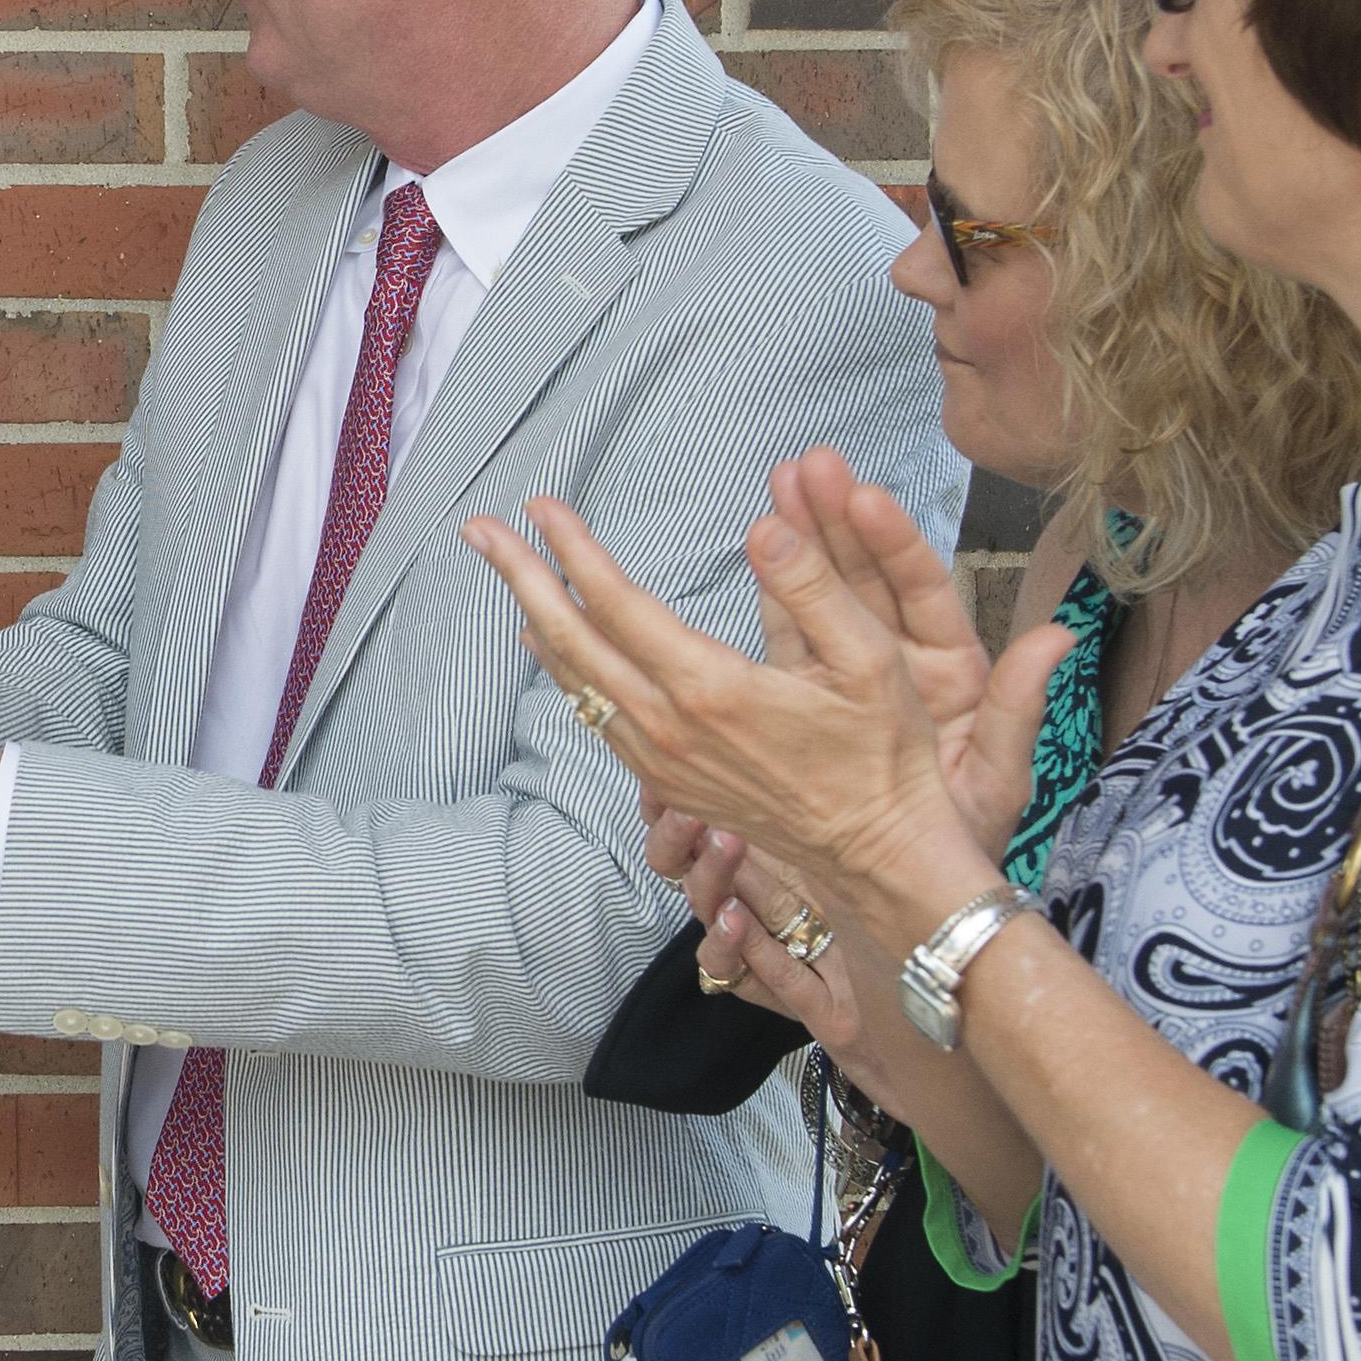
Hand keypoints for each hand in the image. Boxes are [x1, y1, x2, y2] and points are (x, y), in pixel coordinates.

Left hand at [462, 476, 1059, 934]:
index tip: (541, 507)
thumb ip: (812, 588)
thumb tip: (760, 527)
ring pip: (576, 681)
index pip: (619, 603)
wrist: (874, 853)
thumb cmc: (882, 753)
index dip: (574, 550)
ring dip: (536, 619)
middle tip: (478, 529)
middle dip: (521, 576)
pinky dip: (564, 671)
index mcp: (710, 688)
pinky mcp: (665, 782)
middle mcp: (668, 726)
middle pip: (572, 640)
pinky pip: (595, 715)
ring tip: (506, 572)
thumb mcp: (870, 659)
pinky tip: (549, 646)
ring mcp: (660, 760)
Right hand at [769, 451, 1065, 859]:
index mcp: (953, 674)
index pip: (923, 593)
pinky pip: (792, 634)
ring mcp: (853, 677)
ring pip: (826, 596)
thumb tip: (1062, 638)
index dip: (895, 543)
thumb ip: (1019, 710)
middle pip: (868, 578)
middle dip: (840, 518)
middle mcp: (904, 664)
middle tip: (810, 464)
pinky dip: (776, 591)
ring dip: (805, 537)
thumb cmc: (960, 842)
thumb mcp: (996, 782)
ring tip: (780, 482)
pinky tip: (760, 542)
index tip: (865, 496)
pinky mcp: (811, 698)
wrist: (904, 891)